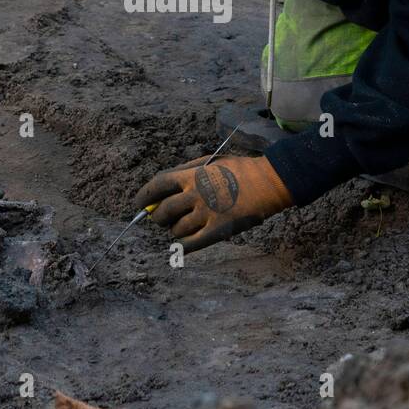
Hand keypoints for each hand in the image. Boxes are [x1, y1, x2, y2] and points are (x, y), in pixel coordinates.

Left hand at [133, 155, 292, 252]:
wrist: (269, 182)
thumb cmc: (240, 170)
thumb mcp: (211, 161)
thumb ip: (187, 171)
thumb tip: (163, 186)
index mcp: (192, 176)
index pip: (157, 186)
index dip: (144, 196)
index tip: (139, 204)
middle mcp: (196, 195)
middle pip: (163, 211)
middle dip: (157, 217)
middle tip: (159, 218)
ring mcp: (207, 214)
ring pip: (176, 229)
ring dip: (173, 230)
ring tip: (180, 227)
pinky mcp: (219, 230)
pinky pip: (191, 244)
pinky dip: (182, 246)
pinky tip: (181, 246)